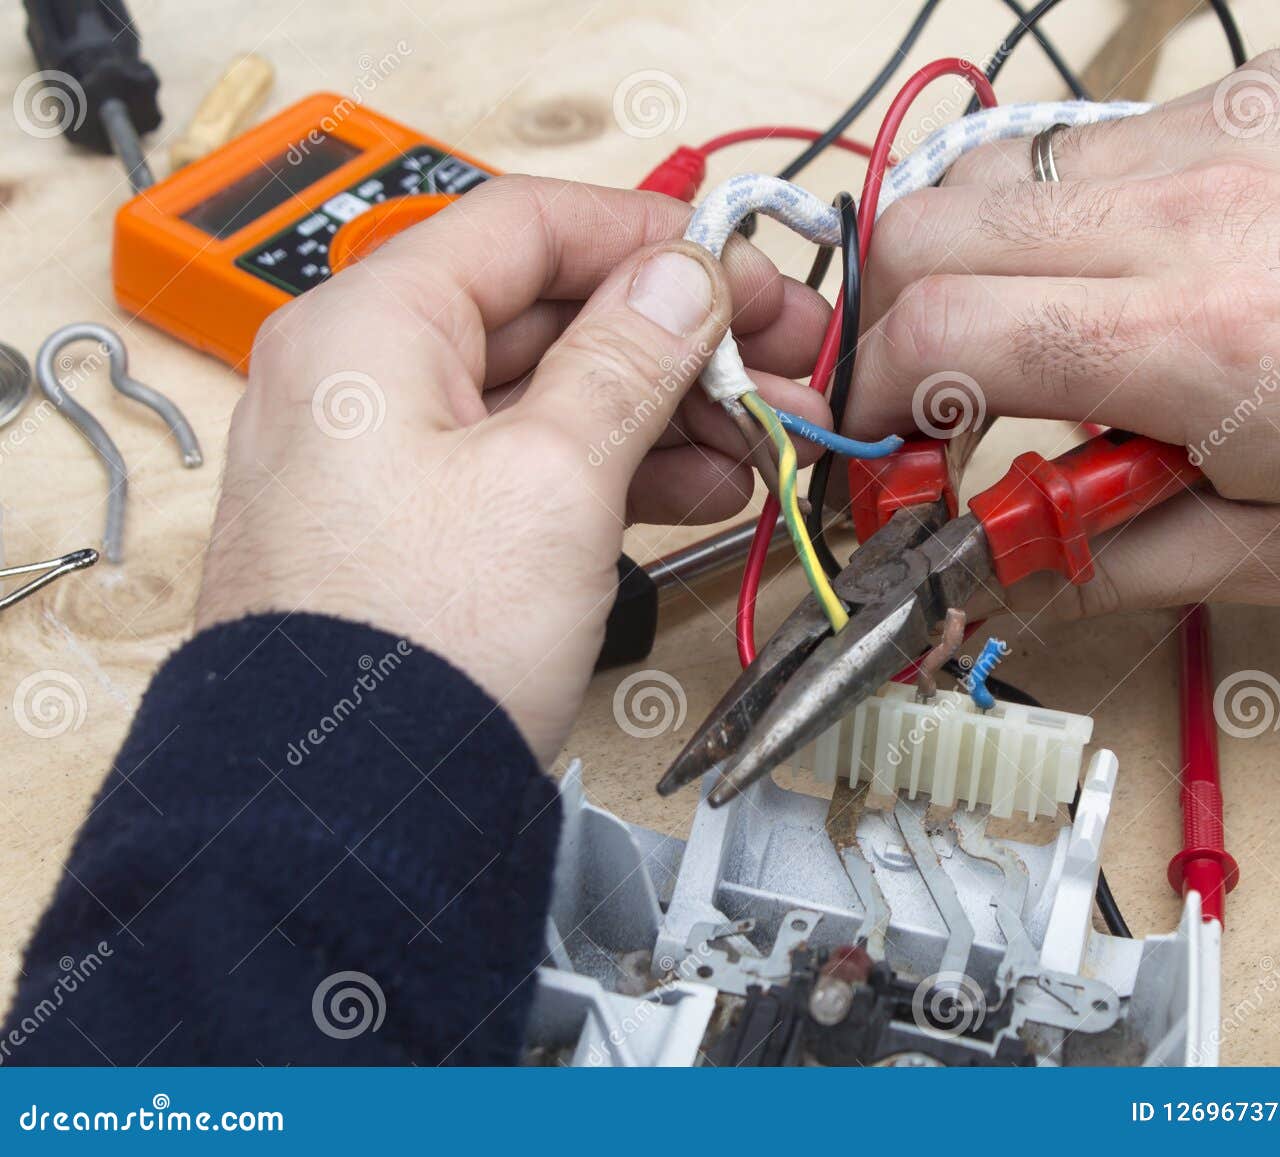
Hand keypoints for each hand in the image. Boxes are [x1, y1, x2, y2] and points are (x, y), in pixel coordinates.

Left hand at [195, 176, 829, 762]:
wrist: (347, 812)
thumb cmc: (417, 648)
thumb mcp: (555, 480)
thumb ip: (629, 359)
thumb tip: (682, 277)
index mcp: (371, 330)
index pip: (528, 226)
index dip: (650, 237)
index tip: (741, 269)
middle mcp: (368, 380)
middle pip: (548, 313)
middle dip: (677, 339)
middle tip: (780, 363)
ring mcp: (391, 460)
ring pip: (549, 394)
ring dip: (663, 410)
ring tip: (761, 442)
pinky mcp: (421, 530)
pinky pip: (530, 464)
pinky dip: (614, 468)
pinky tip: (700, 486)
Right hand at [852, 50, 1279, 618]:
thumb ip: (1111, 558)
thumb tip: (1014, 558)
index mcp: (1195, 340)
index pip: (942, 333)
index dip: (868, 393)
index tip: (872, 436)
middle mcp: (1193, 211)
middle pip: (929, 226)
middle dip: (886, 317)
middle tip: (924, 388)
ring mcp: (1219, 134)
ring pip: (992, 170)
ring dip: (965, 259)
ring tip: (1015, 329)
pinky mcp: (1250, 95)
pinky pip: (1088, 142)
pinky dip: (1060, 213)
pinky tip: (1115, 268)